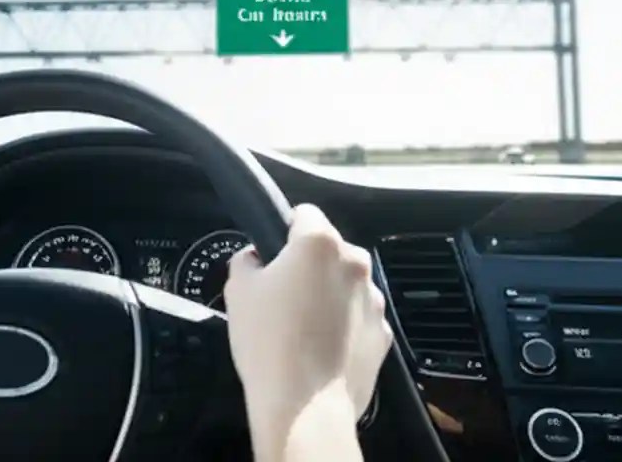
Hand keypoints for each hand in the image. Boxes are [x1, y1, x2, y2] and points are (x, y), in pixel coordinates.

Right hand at [224, 204, 391, 435]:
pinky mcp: (384, 333)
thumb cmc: (269, 344)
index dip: (284, 230)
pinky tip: (322, 348)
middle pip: (329, 250)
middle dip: (309, 266)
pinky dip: (345, 325)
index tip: (273, 253)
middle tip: (282, 295)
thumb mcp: (238, 292)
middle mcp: (355, 264)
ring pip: (346, 284)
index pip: (304, 213)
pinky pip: (359, 317)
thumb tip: (255, 258)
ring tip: (302, 328)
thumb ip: (246, 261)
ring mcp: (374, 300)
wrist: (305, 408)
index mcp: (319, 244)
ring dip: (329, 295)